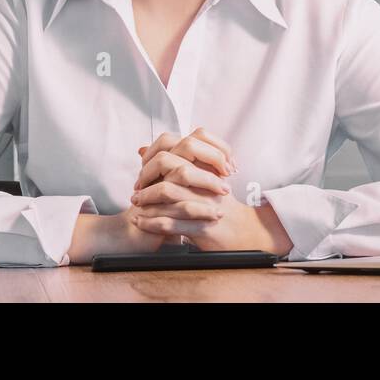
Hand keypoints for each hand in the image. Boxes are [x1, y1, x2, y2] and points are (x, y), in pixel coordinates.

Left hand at [128, 128, 292, 254]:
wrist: (243, 233)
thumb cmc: (218, 205)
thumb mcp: (202, 179)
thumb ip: (175, 163)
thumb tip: (142, 150)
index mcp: (209, 169)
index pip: (183, 146)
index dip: (158, 154)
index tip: (145, 167)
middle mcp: (208, 183)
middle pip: (172, 166)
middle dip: (148, 176)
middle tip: (137, 187)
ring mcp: (206, 204)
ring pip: (169, 193)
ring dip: (147, 199)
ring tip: (136, 204)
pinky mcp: (203, 227)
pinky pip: (170, 223)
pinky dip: (150, 223)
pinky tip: (140, 223)